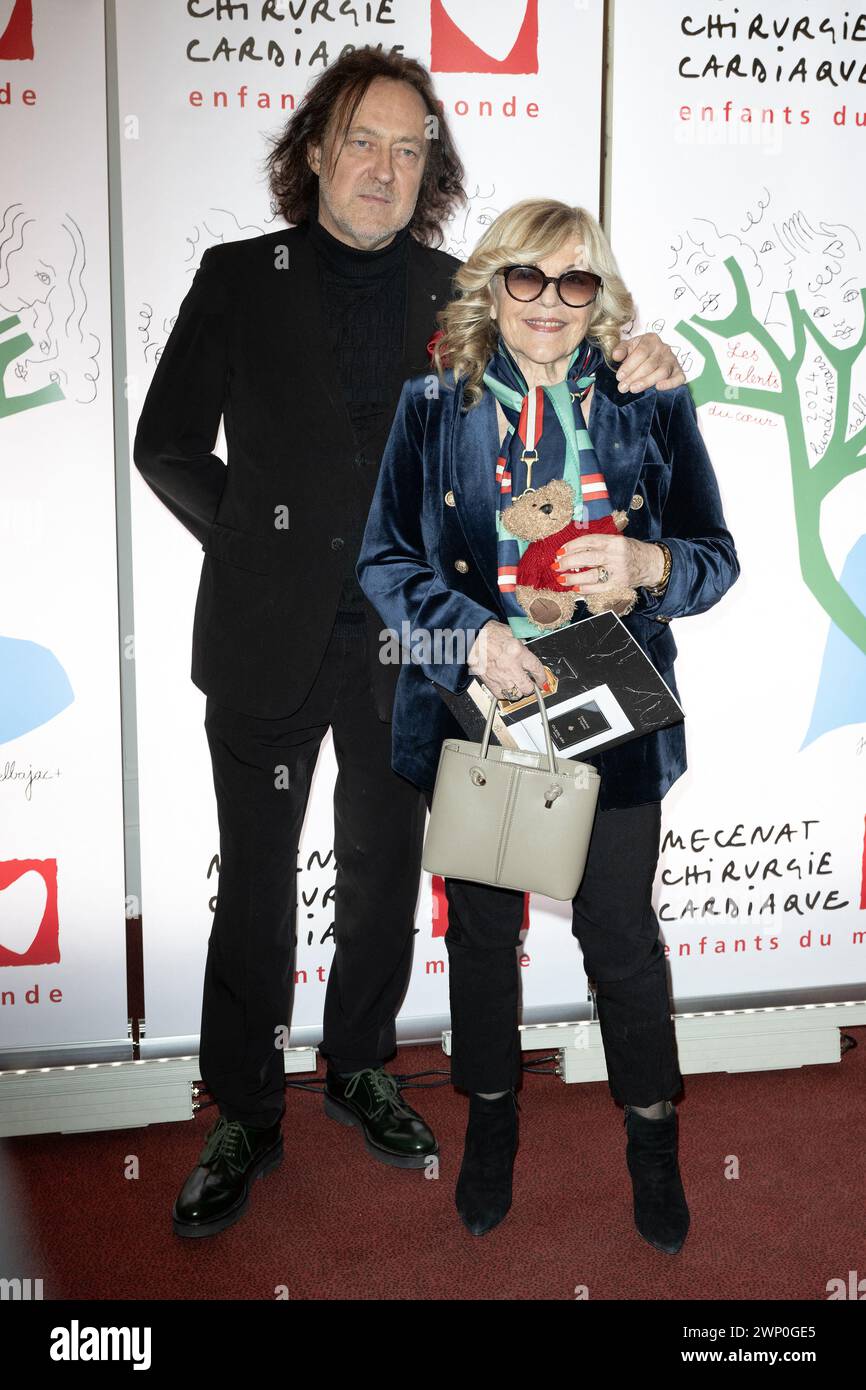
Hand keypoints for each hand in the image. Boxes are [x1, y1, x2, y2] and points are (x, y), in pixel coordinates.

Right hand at [467, 620, 546, 700]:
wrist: (472, 635)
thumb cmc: (489, 632)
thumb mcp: (512, 633)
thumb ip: (522, 646)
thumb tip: (528, 656)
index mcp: (518, 652)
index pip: (536, 669)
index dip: (542, 678)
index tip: (542, 681)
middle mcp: (510, 666)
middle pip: (528, 687)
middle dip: (531, 687)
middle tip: (529, 684)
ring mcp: (499, 676)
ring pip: (515, 694)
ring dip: (518, 691)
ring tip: (517, 686)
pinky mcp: (489, 681)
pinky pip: (500, 695)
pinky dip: (504, 694)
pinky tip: (505, 688)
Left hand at [551, 535, 665, 592]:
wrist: (651, 564)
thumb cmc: (629, 551)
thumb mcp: (616, 541)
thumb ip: (597, 544)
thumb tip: (570, 552)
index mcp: (614, 541)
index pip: (589, 541)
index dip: (571, 546)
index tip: (559, 551)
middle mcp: (616, 556)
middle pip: (588, 558)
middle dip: (568, 562)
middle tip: (556, 565)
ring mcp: (618, 572)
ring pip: (591, 575)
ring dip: (573, 578)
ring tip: (561, 579)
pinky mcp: (619, 586)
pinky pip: (598, 589)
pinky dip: (585, 589)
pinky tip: (575, 589)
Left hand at [610, 332, 685, 392]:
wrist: (652, 355)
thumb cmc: (638, 352)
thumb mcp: (628, 347)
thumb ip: (621, 350)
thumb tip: (616, 356)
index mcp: (650, 340)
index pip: (641, 352)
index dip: (629, 365)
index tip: (619, 376)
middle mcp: (663, 348)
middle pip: (650, 364)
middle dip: (635, 377)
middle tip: (623, 387)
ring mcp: (672, 360)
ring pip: (662, 372)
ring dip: (647, 381)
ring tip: (634, 389)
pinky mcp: (678, 371)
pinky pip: (678, 378)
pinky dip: (670, 383)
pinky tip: (658, 387)